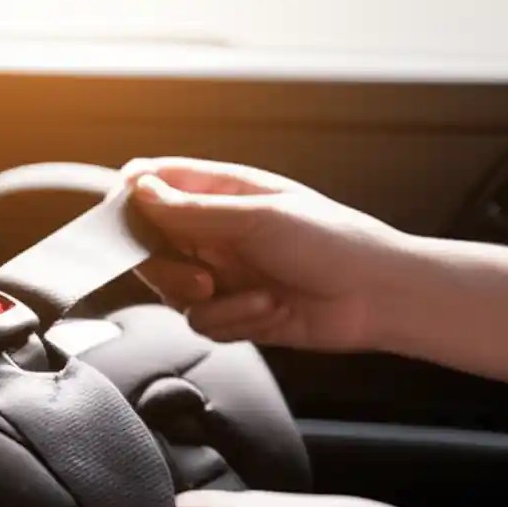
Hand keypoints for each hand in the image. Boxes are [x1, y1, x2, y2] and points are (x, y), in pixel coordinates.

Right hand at [123, 157, 416, 351]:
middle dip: (169, 268)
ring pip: (172, 290)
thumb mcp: (258, 219)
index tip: (128, 222)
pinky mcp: (234, 310)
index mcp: (223, 191)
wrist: (379, 299)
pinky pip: (202, 321)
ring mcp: (224, 272)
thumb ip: (192, 210)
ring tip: (254, 296)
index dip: (134, 200)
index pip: (155, 184)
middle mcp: (217, 230)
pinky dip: (233, 321)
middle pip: (152, 245)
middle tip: (200, 277)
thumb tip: (139, 190)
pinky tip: (270, 311)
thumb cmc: (335, 244)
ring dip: (210, 301)